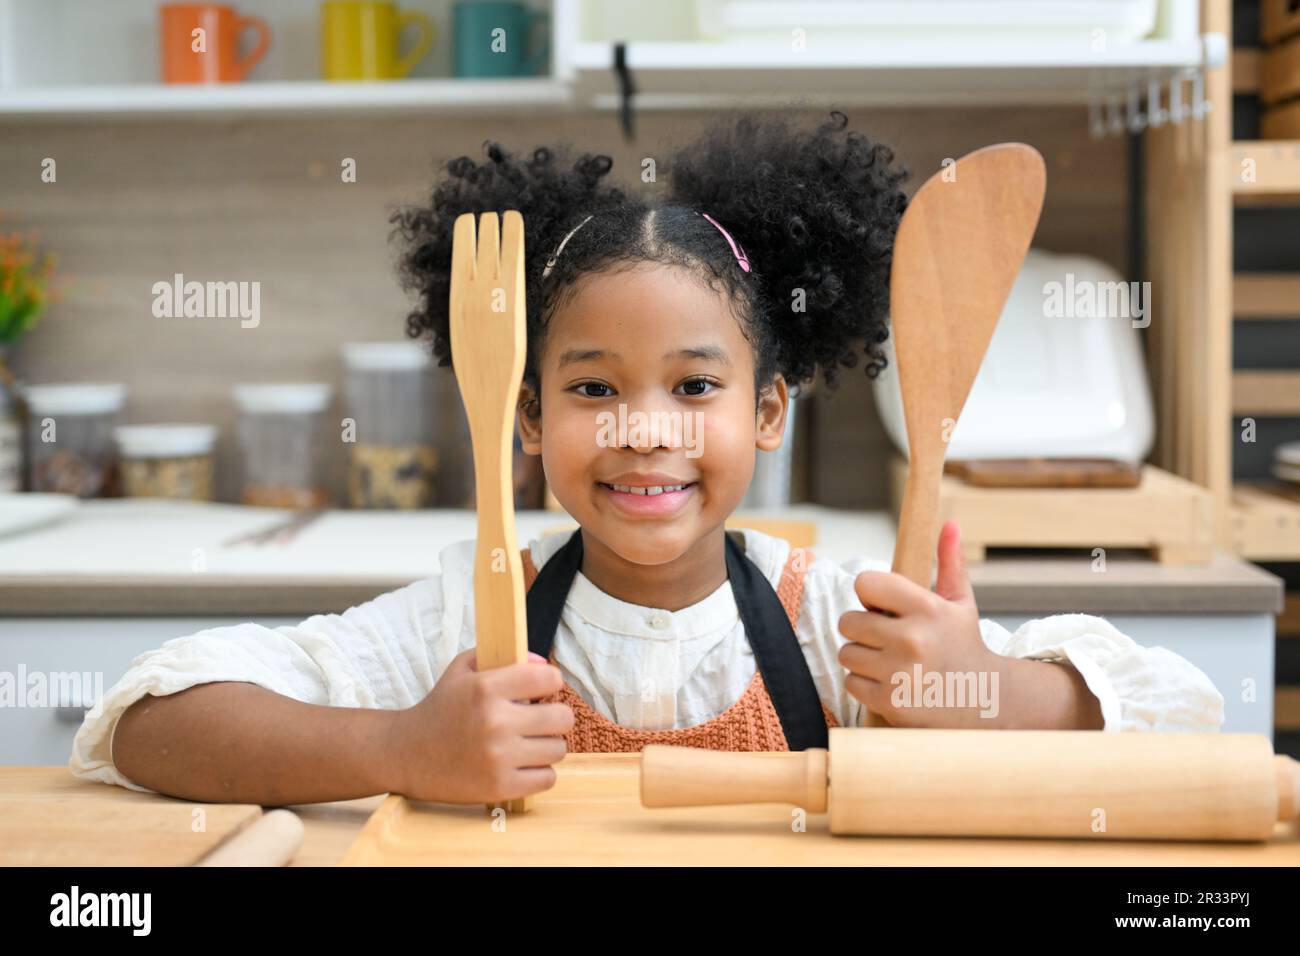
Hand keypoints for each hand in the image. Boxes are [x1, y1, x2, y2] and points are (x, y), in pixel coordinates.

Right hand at [385, 648, 574, 802]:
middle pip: (563, 717)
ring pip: (557, 749)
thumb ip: (502, 657)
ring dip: (546, 746)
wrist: (406, 754)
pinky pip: (547, 779)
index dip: (550, 683)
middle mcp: (495, 721)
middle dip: (554, 716)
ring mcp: (498, 757)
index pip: (549, 679)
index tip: (542, 690)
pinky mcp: (499, 787)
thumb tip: (540, 662)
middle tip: (539, 720)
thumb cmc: (440, 708)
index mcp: (486, 688)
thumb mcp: (462, 670)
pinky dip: (538, 773)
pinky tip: (521, 765)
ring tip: (526, 743)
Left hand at [837, 520, 1008, 727]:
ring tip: (889, 661)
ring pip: (846, 652)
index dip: (870, 595)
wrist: (984, 702)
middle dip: (862, 628)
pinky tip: (890, 683)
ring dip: (861, 657)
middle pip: (847, 620)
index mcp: (926, 608)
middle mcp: (912, 639)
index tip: (884, 607)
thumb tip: (950, 524)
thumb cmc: (964, 645)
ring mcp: (899, 673)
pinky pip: (851, 682)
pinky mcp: (890, 702)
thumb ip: (950, 562)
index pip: (864, 583)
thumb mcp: (961, 602)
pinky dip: (864, 683)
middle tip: (886, 637)